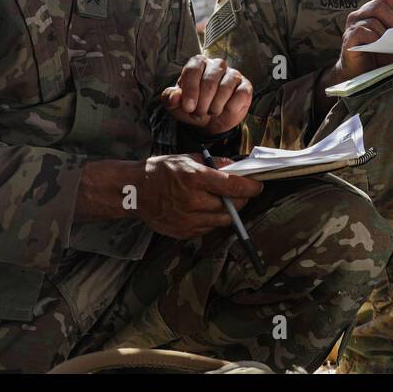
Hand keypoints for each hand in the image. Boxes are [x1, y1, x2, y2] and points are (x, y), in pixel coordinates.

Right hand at [137, 153, 262, 238]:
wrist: (134, 191)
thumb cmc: (161, 171)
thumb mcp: (188, 159)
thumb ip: (215, 163)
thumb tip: (237, 166)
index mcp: (195, 178)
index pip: (234, 187)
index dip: (251, 187)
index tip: (258, 186)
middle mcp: (192, 200)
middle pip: (232, 206)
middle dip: (242, 199)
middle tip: (240, 193)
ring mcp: (187, 219)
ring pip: (223, 220)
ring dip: (228, 211)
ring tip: (222, 201)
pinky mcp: (183, 232)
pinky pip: (208, 229)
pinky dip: (212, 220)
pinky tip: (204, 210)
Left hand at [160, 56, 252, 133]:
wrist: (211, 120)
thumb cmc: (193, 107)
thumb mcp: (176, 105)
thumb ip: (170, 98)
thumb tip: (174, 96)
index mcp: (197, 64)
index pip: (193, 70)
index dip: (190, 90)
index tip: (188, 107)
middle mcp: (216, 65)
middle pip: (209, 81)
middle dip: (202, 104)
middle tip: (198, 114)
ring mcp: (232, 74)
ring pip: (225, 88)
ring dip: (215, 107)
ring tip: (211, 112)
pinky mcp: (245, 86)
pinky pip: (240, 95)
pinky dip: (231, 107)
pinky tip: (226, 109)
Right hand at [330, 0, 392, 83]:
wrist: (362, 74)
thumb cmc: (377, 56)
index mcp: (371, 11)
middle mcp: (359, 15)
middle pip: (378, 5)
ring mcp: (352, 26)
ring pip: (372, 20)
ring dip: (384, 33)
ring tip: (390, 44)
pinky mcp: (348, 38)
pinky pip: (361, 32)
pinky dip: (373, 38)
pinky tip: (378, 46)